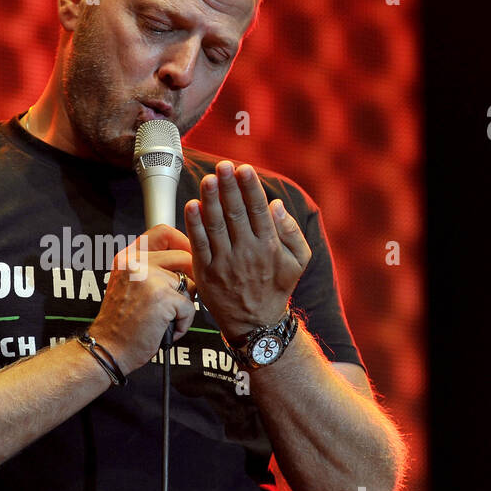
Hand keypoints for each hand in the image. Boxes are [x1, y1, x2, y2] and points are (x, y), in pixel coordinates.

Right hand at [88, 224, 196, 372]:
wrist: (109, 349)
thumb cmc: (121, 325)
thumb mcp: (127, 285)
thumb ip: (149, 268)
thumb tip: (183, 258)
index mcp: (127, 257)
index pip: (162, 232)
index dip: (182, 242)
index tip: (188, 256)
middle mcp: (136, 263)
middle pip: (183, 256)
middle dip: (191, 279)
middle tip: (182, 298)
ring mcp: (149, 278)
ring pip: (189, 283)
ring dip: (184, 305)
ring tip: (165, 319)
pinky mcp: (162, 297)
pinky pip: (189, 306)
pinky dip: (182, 323)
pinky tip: (165, 329)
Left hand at [184, 161, 312, 340]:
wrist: (255, 324)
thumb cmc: (277, 287)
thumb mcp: (298, 262)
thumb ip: (291, 231)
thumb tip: (275, 204)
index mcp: (269, 246)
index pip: (258, 210)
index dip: (250, 187)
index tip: (244, 168)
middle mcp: (247, 253)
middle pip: (235, 213)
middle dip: (229, 187)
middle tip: (222, 166)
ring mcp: (225, 263)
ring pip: (216, 226)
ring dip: (211, 200)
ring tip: (208, 179)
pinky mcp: (206, 273)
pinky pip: (199, 244)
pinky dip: (195, 224)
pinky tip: (192, 205)